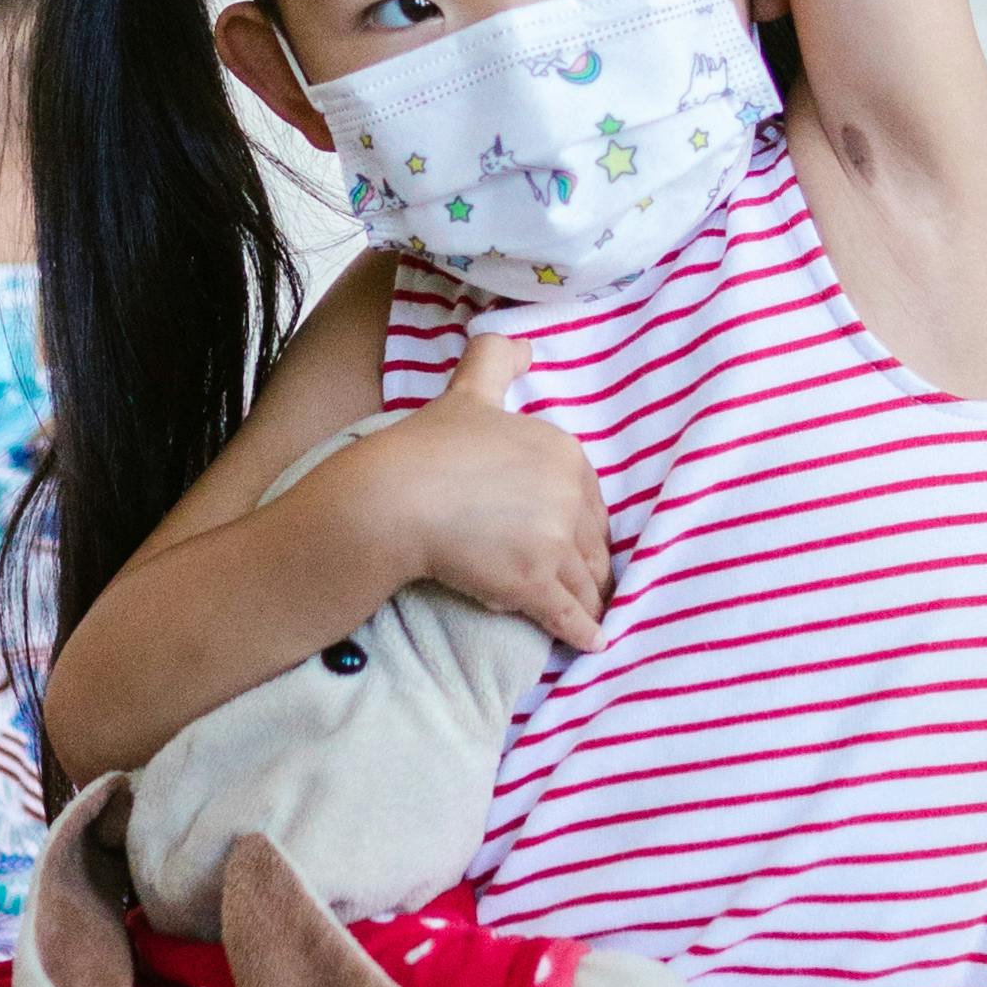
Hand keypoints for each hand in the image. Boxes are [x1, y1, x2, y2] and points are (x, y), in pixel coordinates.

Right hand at [374, 332, 610, 647]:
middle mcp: (569, 494)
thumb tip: (525, 342)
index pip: (591, 501)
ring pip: (586, 582)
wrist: (392, 497)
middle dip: (592, 566)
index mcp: (564, 452)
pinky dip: (585, 632)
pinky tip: (593, 644)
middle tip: (589, 586)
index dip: (581, 524)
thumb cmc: (426, 446)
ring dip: (592, 601)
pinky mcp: (535, 584)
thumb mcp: (469, 392)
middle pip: (593, 543)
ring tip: (594, 617)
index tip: (575, 542)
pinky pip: (571, 616)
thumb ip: (497, 361)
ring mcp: (554, 542)